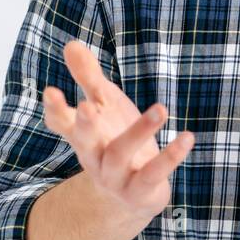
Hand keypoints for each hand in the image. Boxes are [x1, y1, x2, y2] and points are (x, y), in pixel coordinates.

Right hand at [41, 39, 194, 223]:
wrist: (132, 195)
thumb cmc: (115, 139)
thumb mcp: (105, 107)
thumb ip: (90, 79)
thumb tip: (70, 44)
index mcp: (83, 135)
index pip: (62, 123)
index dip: (55, 109)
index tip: (51, 91)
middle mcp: (94, 157)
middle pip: (84, 141)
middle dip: (85, 124)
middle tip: (87, 106)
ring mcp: (115, 176)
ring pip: (120, 154)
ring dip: (139, 131)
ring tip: (161, 108)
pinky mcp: (140, 190)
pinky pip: (154, 173)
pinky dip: (171, 156)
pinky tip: (188, 137)